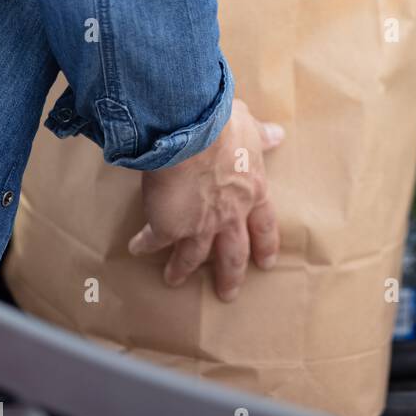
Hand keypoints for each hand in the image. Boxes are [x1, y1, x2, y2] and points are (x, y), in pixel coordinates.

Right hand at [127, 99, 284, 301]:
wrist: (189, 129)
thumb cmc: (221, 121)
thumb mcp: (248, 125)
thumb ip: (261, 136)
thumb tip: (278, 134)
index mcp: (252, 191)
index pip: (264, 225)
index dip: (264, 245)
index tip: (265, 263)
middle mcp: (229, 215)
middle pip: (233, 254)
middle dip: (230, 276)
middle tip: (227, 294)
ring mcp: (199, 224)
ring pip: (193, 257)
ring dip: (183, 269)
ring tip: (174, 280)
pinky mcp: (168, 226)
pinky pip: (155, 241)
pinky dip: (145, 245)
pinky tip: (137, 248)